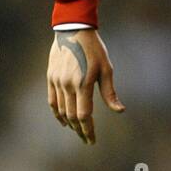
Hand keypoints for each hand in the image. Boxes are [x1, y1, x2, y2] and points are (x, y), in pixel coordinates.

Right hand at [47, 29, 124, 143]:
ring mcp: (57, 82)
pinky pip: (52, 101)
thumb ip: (110, 92)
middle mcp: (67, 85)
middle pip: (72, 116)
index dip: (88, 130)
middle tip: (86, 139)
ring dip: (69, 124)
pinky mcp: (50, 78)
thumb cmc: (94, 49)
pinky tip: (63, 121)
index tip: (92, 140)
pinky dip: (57, 113)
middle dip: (80, 130)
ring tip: (78, 131)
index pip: (84, 115)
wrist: (73, 30)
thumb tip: (120, 111)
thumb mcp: (106, 69)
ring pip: (61, 110)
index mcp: (83, 84)